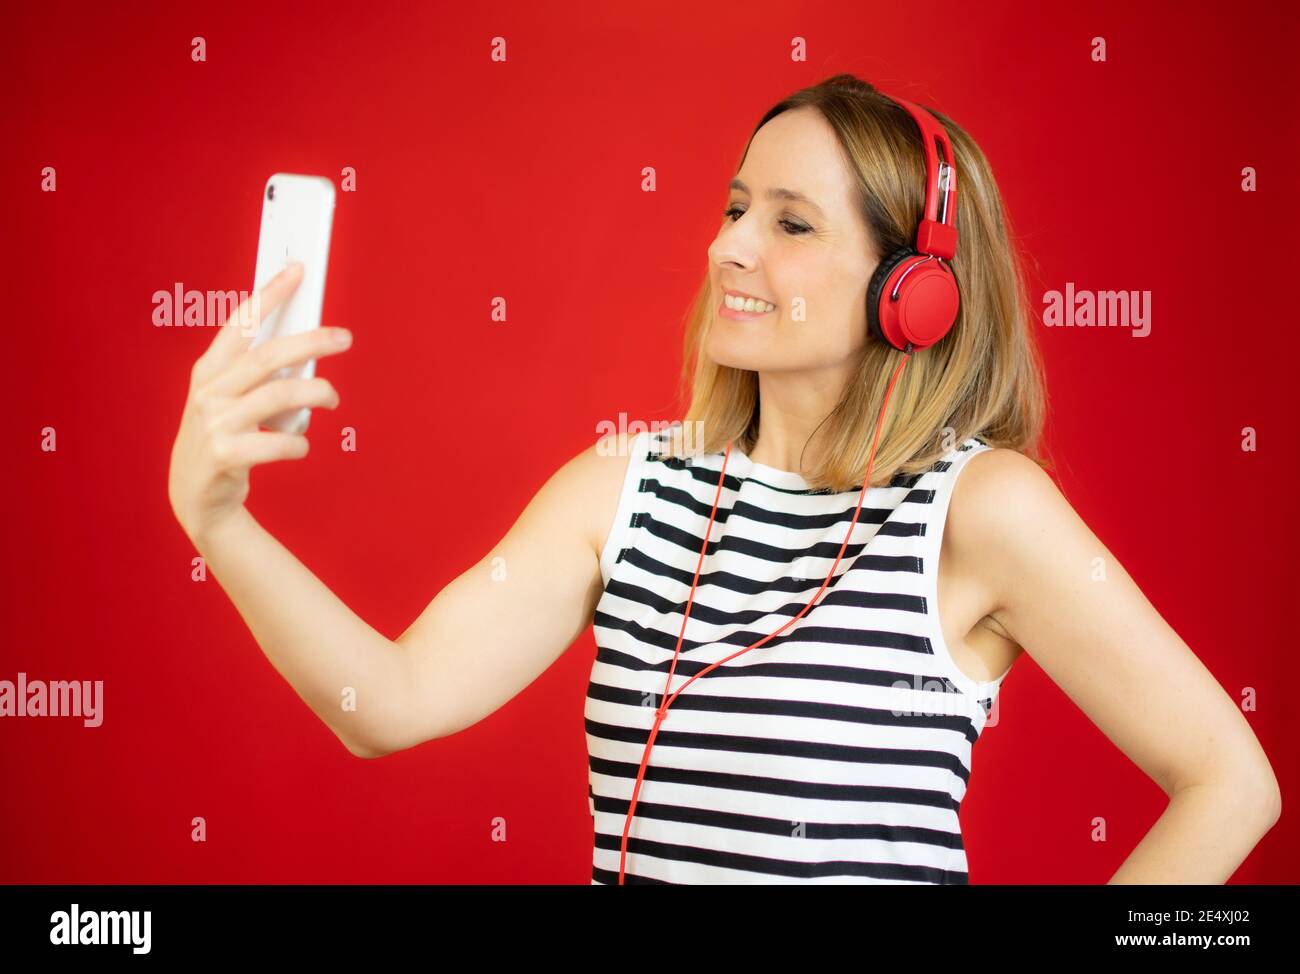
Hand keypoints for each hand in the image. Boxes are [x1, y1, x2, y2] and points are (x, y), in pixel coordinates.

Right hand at [167, 263, 351, 544]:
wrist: (197, 497)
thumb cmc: (224, 438)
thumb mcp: (229, 400)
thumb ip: (257, 375)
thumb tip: (308, 346)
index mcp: (208, 371)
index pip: (239, 323)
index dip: (269, 295)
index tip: (297, 270)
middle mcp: (208, 392)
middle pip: (269, 356)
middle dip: (311, 342)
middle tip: (344, 337)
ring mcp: (214, 424)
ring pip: (279, 396)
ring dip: (316, 395)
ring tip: (333, 399)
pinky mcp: (225, 455)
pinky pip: (279, 442)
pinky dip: (299, 442)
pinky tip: (299, 445)